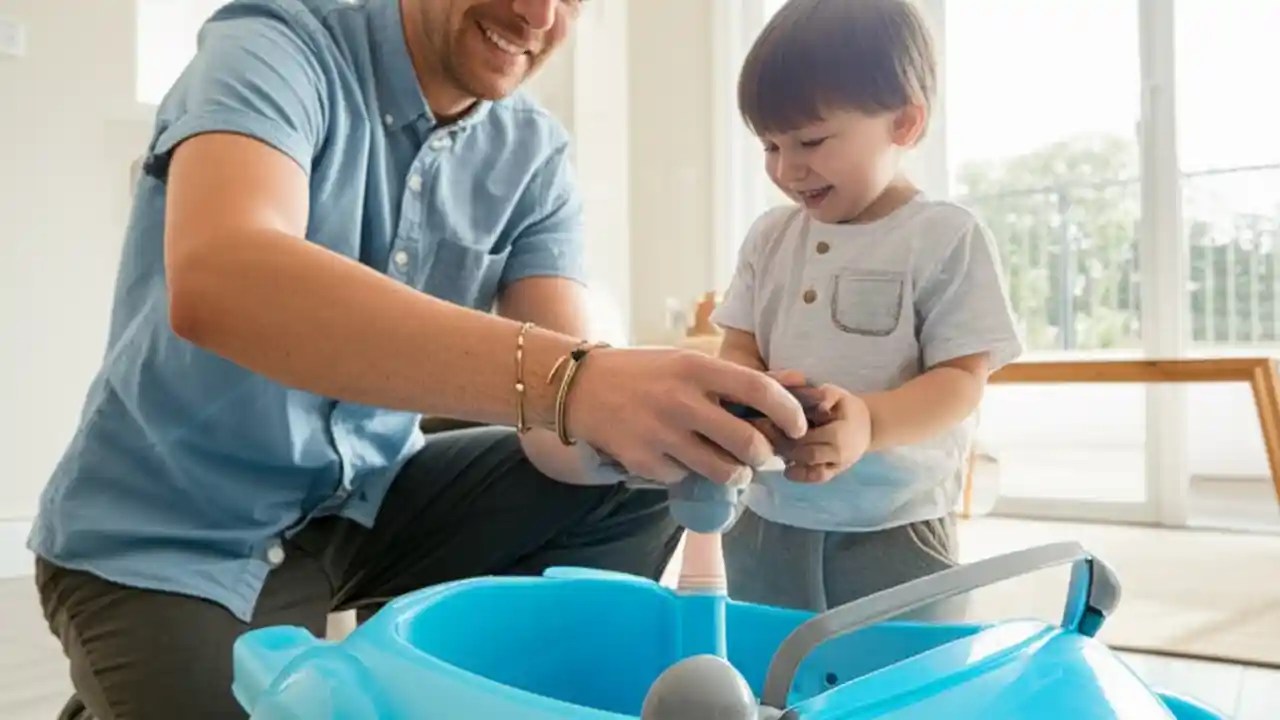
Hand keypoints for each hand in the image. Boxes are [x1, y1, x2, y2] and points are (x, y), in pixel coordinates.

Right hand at [564, 348, 808, 485]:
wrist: (581, 387)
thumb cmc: (644, 373)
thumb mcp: (686, 361)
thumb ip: (731, 380)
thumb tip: (791, 387)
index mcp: (696, 368)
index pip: (759, 390)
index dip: (789, 412)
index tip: (798, 427)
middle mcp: (681, 401)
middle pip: (748, 443)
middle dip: (763, 456)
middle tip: (760, 456)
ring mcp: (661, 434)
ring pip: (722, 471)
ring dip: (735, 474)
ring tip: (730, 466)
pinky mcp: (643, 461)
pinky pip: (684, 477)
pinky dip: (687, 473)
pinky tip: (676, 456)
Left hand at [769, 384, 871, 483]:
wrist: (867, 426)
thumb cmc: (848, 408)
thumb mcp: (838, 394)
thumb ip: (826, 395)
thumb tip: (814, 402)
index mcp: (837, 434)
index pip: (804, 437)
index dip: (783, 432)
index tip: (765, 424)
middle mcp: (837, 454)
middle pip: (803, 455)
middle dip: (782, 447)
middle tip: (764, 438)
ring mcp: (837, 466)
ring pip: (810, 471)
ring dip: (790, 463)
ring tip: (776, 451)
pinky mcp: (835, 473)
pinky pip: (817, 478)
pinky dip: (801, 477)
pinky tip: (788, 469)